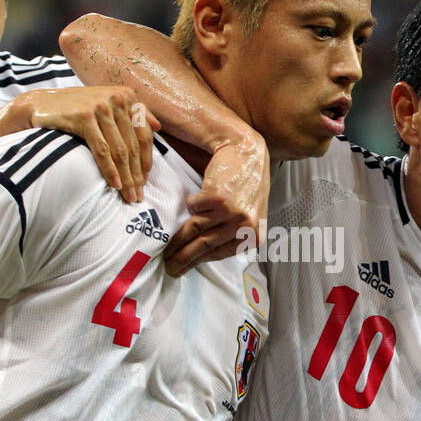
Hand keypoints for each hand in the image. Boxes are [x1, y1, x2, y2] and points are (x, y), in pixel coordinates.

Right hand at [14, 86, 159, 203]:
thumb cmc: (75, 109)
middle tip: (138, 195)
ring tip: (128, 196)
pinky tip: (115, 185)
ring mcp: (100, 106)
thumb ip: (133, 114)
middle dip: (137, 174)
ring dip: (126, 177)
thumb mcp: (106, 107)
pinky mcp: (84, 116)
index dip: (146, 160)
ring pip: (119, 149)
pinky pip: (102, 149)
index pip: (143, 134)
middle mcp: (116, 98)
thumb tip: (158, 126)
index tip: (145, 181)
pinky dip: (110, 170)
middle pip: (133, 145)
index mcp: (127, 95)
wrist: (39, 105)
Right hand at [164, 136, 269, 274]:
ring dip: (177, 240)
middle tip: (169, 266)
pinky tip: (190, 203)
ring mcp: (231, 212)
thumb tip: (205, 254)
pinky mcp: (217, 197)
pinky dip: (189, 204)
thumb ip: (234, 234)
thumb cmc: (246, 182)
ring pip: (195, 230)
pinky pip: (192, 207)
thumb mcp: (250, 214)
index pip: (218, 255)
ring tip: (167, 248)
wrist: (246, 151)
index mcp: (253, 235)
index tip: (181, 269)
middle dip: (183, 258)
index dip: (196, 263)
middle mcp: (244, 226)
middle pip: (204, 246)